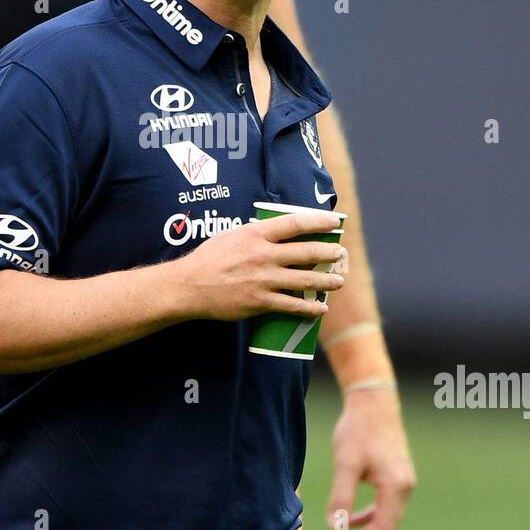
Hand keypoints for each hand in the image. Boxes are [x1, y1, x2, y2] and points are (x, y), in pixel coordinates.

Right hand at [180, 209, 345, 321]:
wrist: (190, 287)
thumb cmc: (208, 259)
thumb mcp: (231, 236)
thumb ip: (255, 234)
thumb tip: (275, 233)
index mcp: (256, 234)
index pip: (295, 223)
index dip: (318, 221)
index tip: (334, 221)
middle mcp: (264, 255)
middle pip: (307, 251)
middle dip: (329, 253)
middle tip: (340, 254)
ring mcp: (264, 279)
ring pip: (306, 280)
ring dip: (327, 281)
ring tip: (338, 281)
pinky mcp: (261, 302)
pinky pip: (293, 305)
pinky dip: (311, 308)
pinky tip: (321, 308)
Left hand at [325, 385, 415, 529]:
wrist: (373, 402)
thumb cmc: (358, 431)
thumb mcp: (345, 464)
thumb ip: (341, 497)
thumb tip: (335, 527)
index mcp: (395, 487)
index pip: (383, 529)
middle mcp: (404, 487)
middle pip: (387, 527)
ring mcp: (402, 481)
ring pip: (386, 517)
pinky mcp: (395, 475)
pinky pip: (385, 505)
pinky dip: (369, 516)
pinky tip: (351, 521)